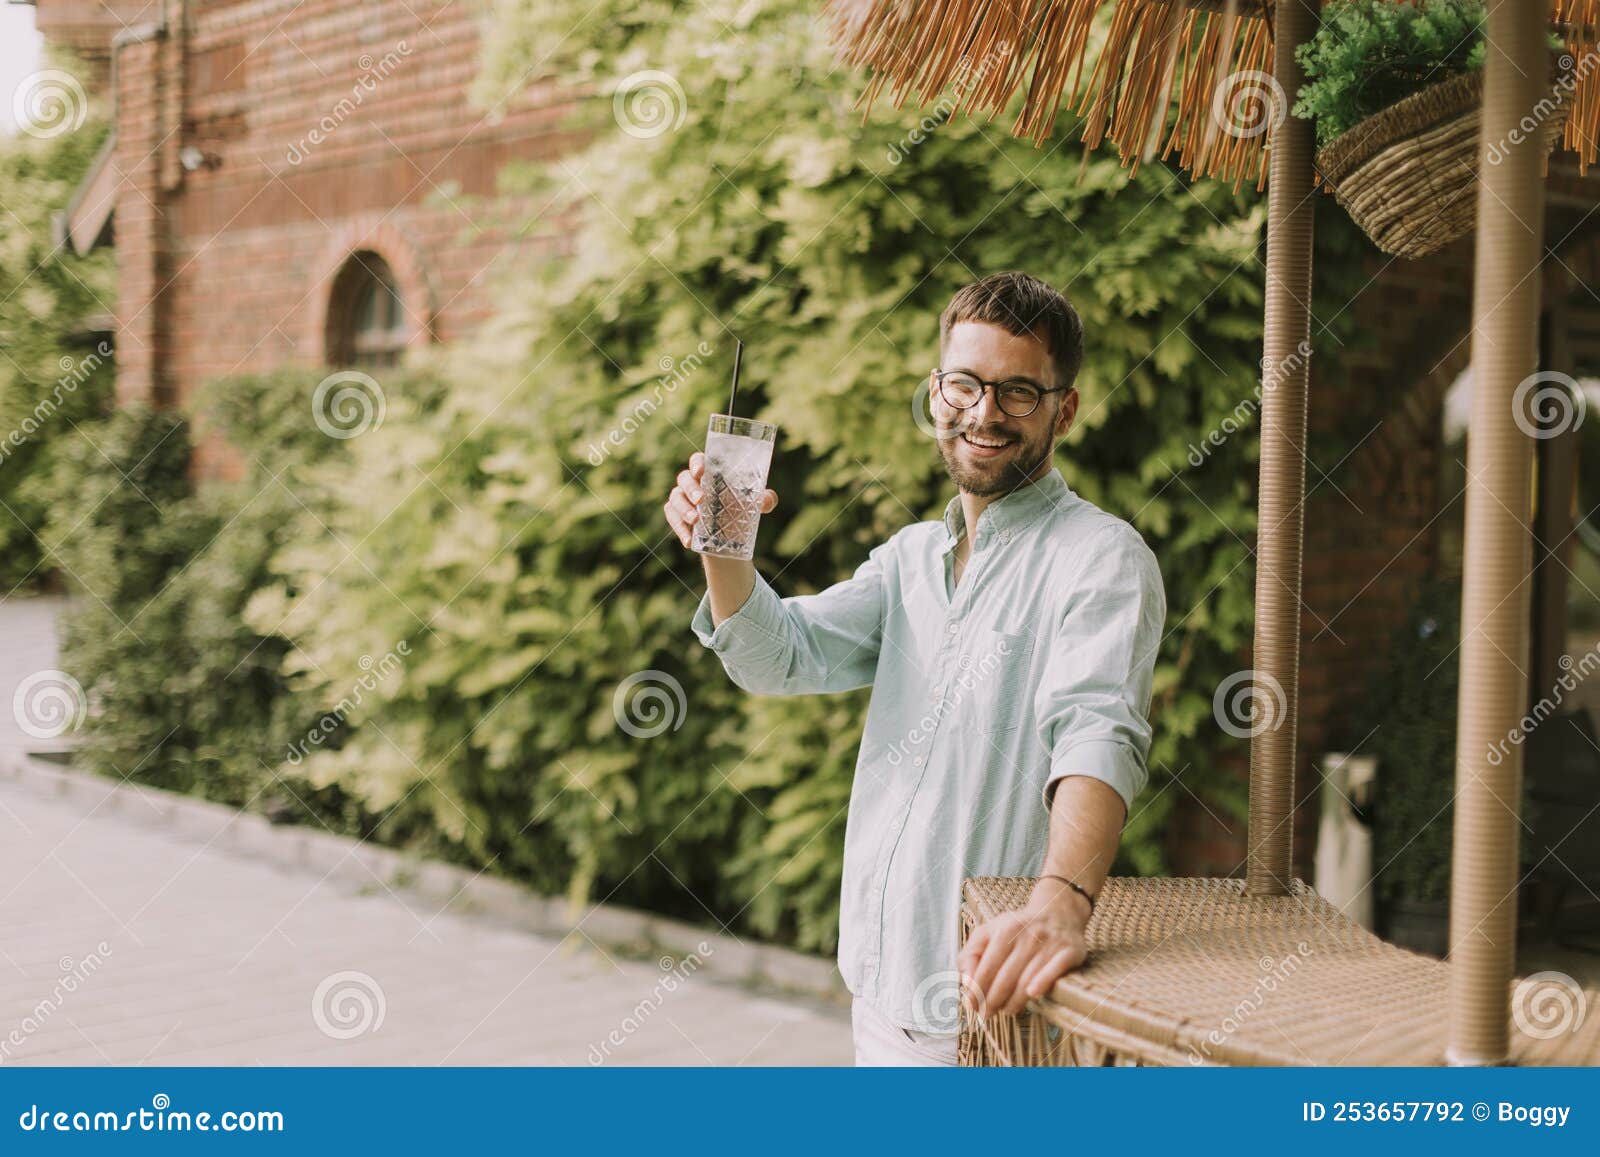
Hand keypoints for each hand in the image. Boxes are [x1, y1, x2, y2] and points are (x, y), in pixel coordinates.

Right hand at [663, 451, 777, 548]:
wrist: (726, 536)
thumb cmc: (738, 509)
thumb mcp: (753, 505)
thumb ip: (764, 500)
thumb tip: (767, 501)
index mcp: (709, 473)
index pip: (698, 460)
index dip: (697, 463)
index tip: (701, 471)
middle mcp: (692, 483)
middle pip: (684, 478)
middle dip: (691, 488)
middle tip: (701, 500)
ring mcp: (681, 499)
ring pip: (675, 498)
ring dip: (683, 509)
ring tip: (696, 521)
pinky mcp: (675, 516)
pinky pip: (672, 519)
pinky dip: (679, 529)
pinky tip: (689, 541)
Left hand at [956, 878, 1090, 1018]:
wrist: (1058, 912)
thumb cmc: (1018, 929)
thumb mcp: (989, 931)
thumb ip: (971, 954)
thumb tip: (967, 982)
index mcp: (1005, 929)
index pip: (987, 967)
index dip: (977, 989)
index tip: (971, 1004)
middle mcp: (1028, 935)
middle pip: (1006, 977)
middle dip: (992, 1001)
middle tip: (986, 1014)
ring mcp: (1050, 943)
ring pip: (1027, 981)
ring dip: (1013, 1002)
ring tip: (1005, 1010)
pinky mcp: (1069, 951)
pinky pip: (1055, 971)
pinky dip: (1043, 983)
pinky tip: (1033, 995)